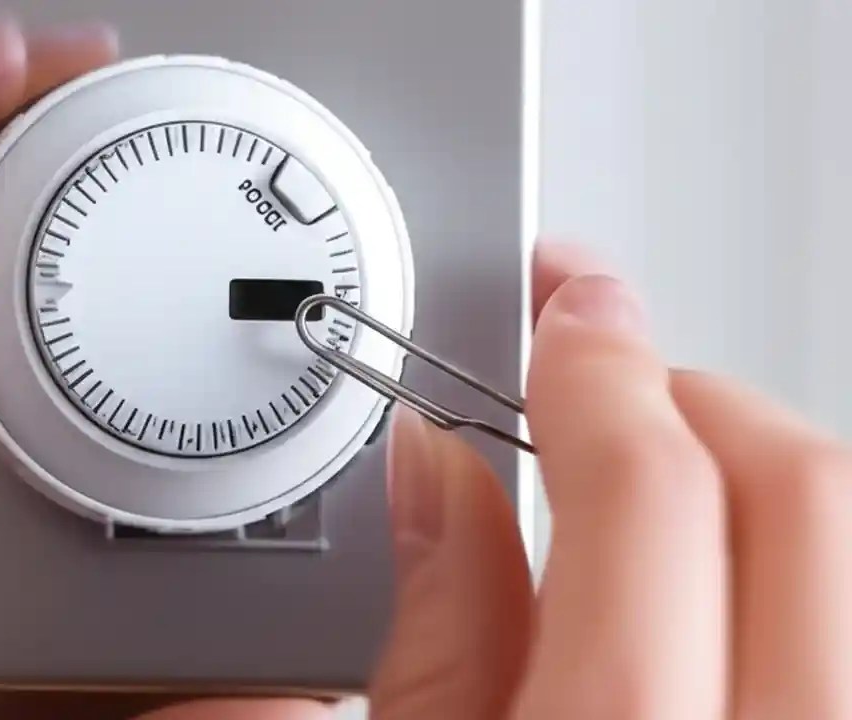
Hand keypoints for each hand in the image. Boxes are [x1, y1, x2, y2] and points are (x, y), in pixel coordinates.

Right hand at [368, 239, 851, 716]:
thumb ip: (435, 629)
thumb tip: (433, 465)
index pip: (645, 492)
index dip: (596, 368)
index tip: (563, 313)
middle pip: (804, 490)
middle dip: (695, 398)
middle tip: (607, 386)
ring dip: (762, 471)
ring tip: (664, 482)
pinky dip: (806, 552)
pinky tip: (728, 572)